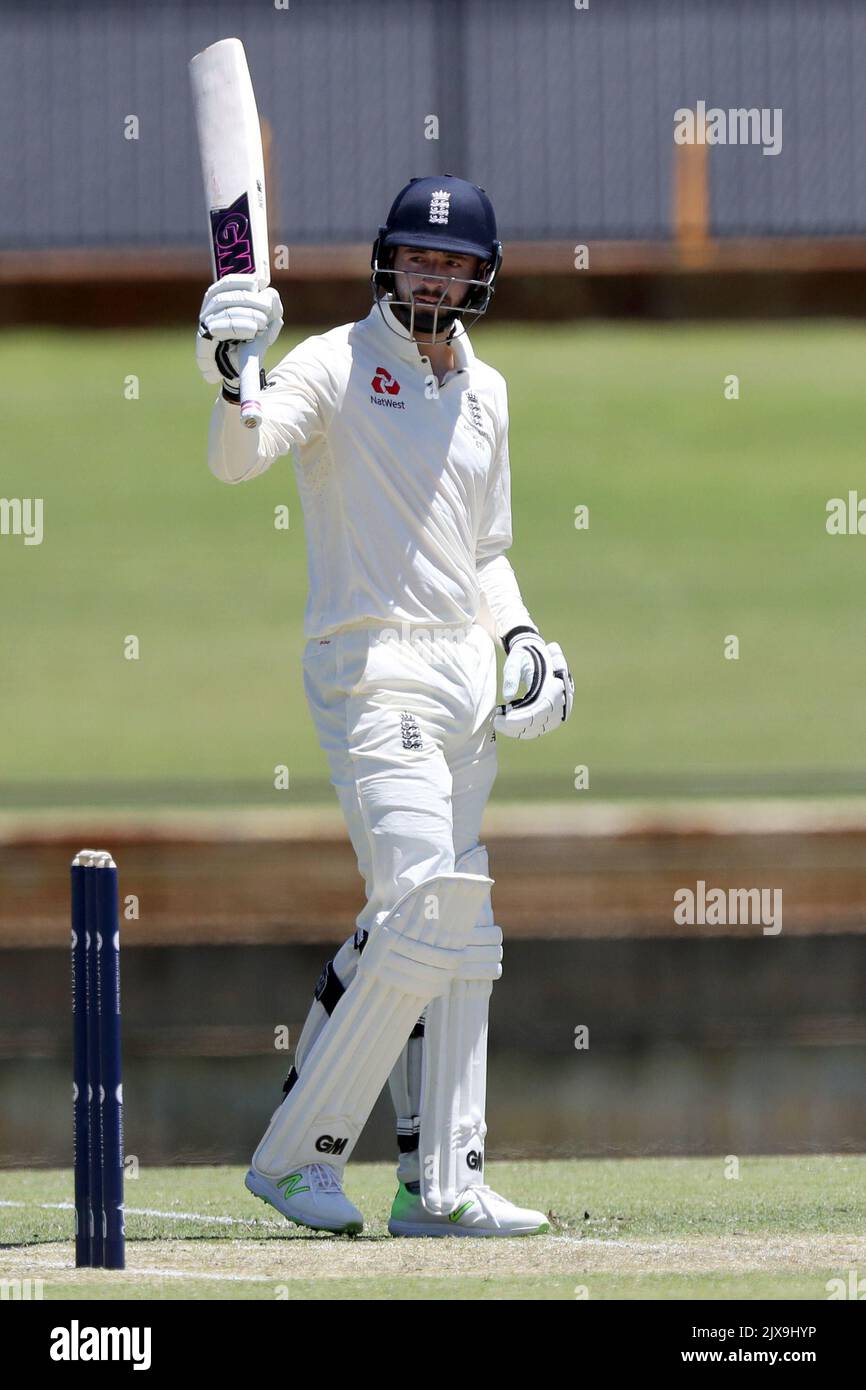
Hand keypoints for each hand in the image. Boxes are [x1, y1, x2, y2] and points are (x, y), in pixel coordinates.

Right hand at [195, 274, 282, 389]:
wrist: (242, 373)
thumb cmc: (253, 344)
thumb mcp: (267, 324)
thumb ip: (272, 308)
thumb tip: (271, 294)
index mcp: (221, 302)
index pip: (226, 284)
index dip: (240, 280)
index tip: (257, 283)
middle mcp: (209, 312)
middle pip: (225, 297)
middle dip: (249, 299)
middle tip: (267, 307)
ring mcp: (205, 327)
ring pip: (222, 310)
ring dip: (246, 313)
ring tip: (262, 322)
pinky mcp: (203, 343)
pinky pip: (217, 329)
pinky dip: (237, 327)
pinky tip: (252, 330)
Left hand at [494, 630, 573, 738]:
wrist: (536, 654)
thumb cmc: (524, 656)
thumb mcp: (515, 660)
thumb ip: (511, 676)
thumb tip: (507, 697)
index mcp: (552, 682)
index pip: (539, 708)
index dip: (521, 718)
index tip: (502, 720)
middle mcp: (560, 697)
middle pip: (540, 721)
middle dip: (516, 726)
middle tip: (496, 722)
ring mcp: (560, 707)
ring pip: (540, 727)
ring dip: (519, 730)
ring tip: (500, 723)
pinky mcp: (555, 713)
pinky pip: (541, 727)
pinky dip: (525, 730)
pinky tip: (509, 725)